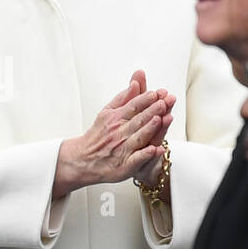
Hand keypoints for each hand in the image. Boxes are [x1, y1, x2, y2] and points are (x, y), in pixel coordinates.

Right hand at [54, 70, 175, 197]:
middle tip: (163, 103)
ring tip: (159, 120)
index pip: (133, 106)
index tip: (155, 93)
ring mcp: (123, 149)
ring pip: (139, 138)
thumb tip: (136, 82)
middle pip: (138, 120)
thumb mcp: (107, 112)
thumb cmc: (99, 136)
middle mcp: (119, 133)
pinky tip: (155, 149)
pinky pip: (137, 160)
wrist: (83, 159)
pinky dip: (146, 155)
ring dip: (149, 129)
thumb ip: (123, 98)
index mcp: (116, 118)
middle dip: (151, 111)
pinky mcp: (126, 166)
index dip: (145, 100)